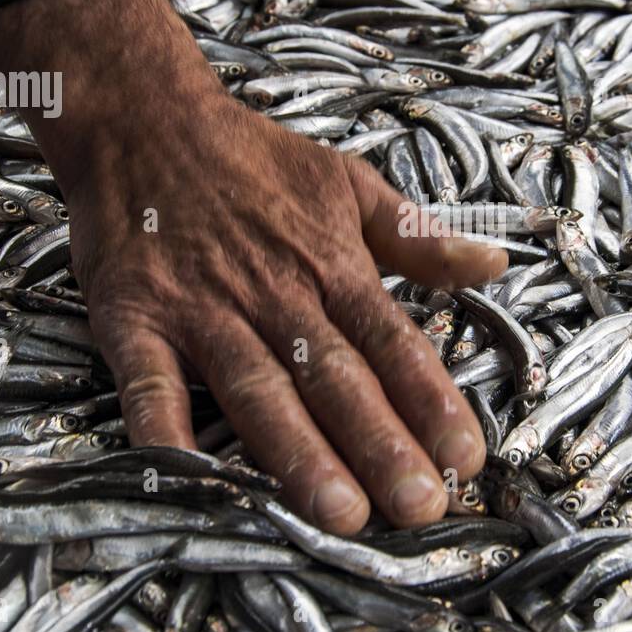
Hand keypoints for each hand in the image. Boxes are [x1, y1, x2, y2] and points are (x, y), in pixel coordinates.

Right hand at [0, 0, 506, 533]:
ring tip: (339, 512)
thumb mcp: (349, 183)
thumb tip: (496, 265)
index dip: (430, 401)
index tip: (466, 458)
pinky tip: (189, 478)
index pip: (391, 344)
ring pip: (258, 390)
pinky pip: (149, 382)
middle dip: (380, 445)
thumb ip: (419, 238)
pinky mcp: (135, 319)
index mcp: (331, 266)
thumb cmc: (256, 160)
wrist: (146, 120)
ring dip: (298, 453)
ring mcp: (203, 309)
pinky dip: (164, 429)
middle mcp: (274, 294)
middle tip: (419, 507)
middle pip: (335, 378)